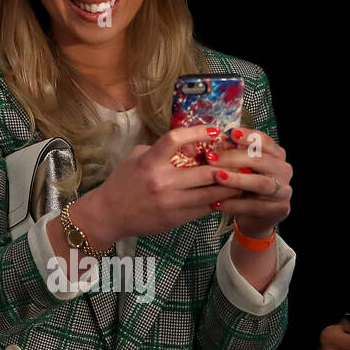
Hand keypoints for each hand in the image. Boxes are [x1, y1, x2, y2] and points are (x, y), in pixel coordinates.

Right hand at [76, 125, 237, 243]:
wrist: (108, 214)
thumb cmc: (121, 183)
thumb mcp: (134, 159)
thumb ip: (158, 150)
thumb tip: (184, 142)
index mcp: (149, 162)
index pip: (175, 140)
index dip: (198, 132)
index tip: (214, 131)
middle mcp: (162, 182)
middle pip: (206, 172)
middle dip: (227, 166)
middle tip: (240, 160)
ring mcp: (171, 202)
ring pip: (212, 194)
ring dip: (229, 186)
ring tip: (241, 179)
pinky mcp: (176, 218)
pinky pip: (204, 209)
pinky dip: (217, 201)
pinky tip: (224, 196)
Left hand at [207, 128, 291, 236]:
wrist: (255, 216)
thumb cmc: (244, 187)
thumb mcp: (240, 168)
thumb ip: (232, 155)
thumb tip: (211, 141)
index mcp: (275, 155)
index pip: (264, 141)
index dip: (248, 136)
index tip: (231, 133)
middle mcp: (283, 170)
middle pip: (260, 160)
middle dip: (234, 158)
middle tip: (211, 158)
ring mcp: (283, 191)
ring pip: (260, 183)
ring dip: (237, 180)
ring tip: (217, 178)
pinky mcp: (279, 209)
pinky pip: (255, 206)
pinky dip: (234, 204)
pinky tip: (217, 202)